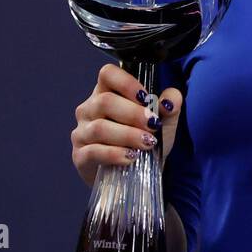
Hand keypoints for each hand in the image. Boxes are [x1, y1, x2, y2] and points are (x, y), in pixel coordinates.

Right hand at [71, 63, 184, 185]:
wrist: (137, 177)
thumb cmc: (145, 142)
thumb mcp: (163, 124)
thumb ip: (169, 108)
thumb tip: (172, 98)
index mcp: (106, 93)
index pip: (107, 74)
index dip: (126, 82)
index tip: (146, 98)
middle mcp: (89, 110)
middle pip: (105, 102)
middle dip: (133, 114)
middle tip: (153, 125)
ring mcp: (82, 133)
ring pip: (99, 128)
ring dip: (127, 135)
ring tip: (147, 143)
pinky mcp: (80, 156)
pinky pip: (94, 152)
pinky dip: (114, 154)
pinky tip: (131, 157)